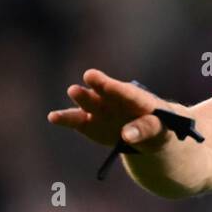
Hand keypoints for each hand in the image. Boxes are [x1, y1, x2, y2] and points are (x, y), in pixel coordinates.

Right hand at [47, 69, 170, 149]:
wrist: (147, 132)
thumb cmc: (157, 126)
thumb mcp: (157, 129)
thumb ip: (143, 130)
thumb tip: (126, 135)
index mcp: (134, 97)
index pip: (124, 91)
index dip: (113, 85)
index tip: (101, 78)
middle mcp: (113, 98)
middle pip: (104, 90)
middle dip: (98, 83)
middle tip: (90, 76)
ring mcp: (99, 109)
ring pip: (87, 102)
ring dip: (81, 97)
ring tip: (74, 91)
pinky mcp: (88, 122)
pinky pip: (75, 120)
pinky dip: (65, 119)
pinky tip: (54, 117)